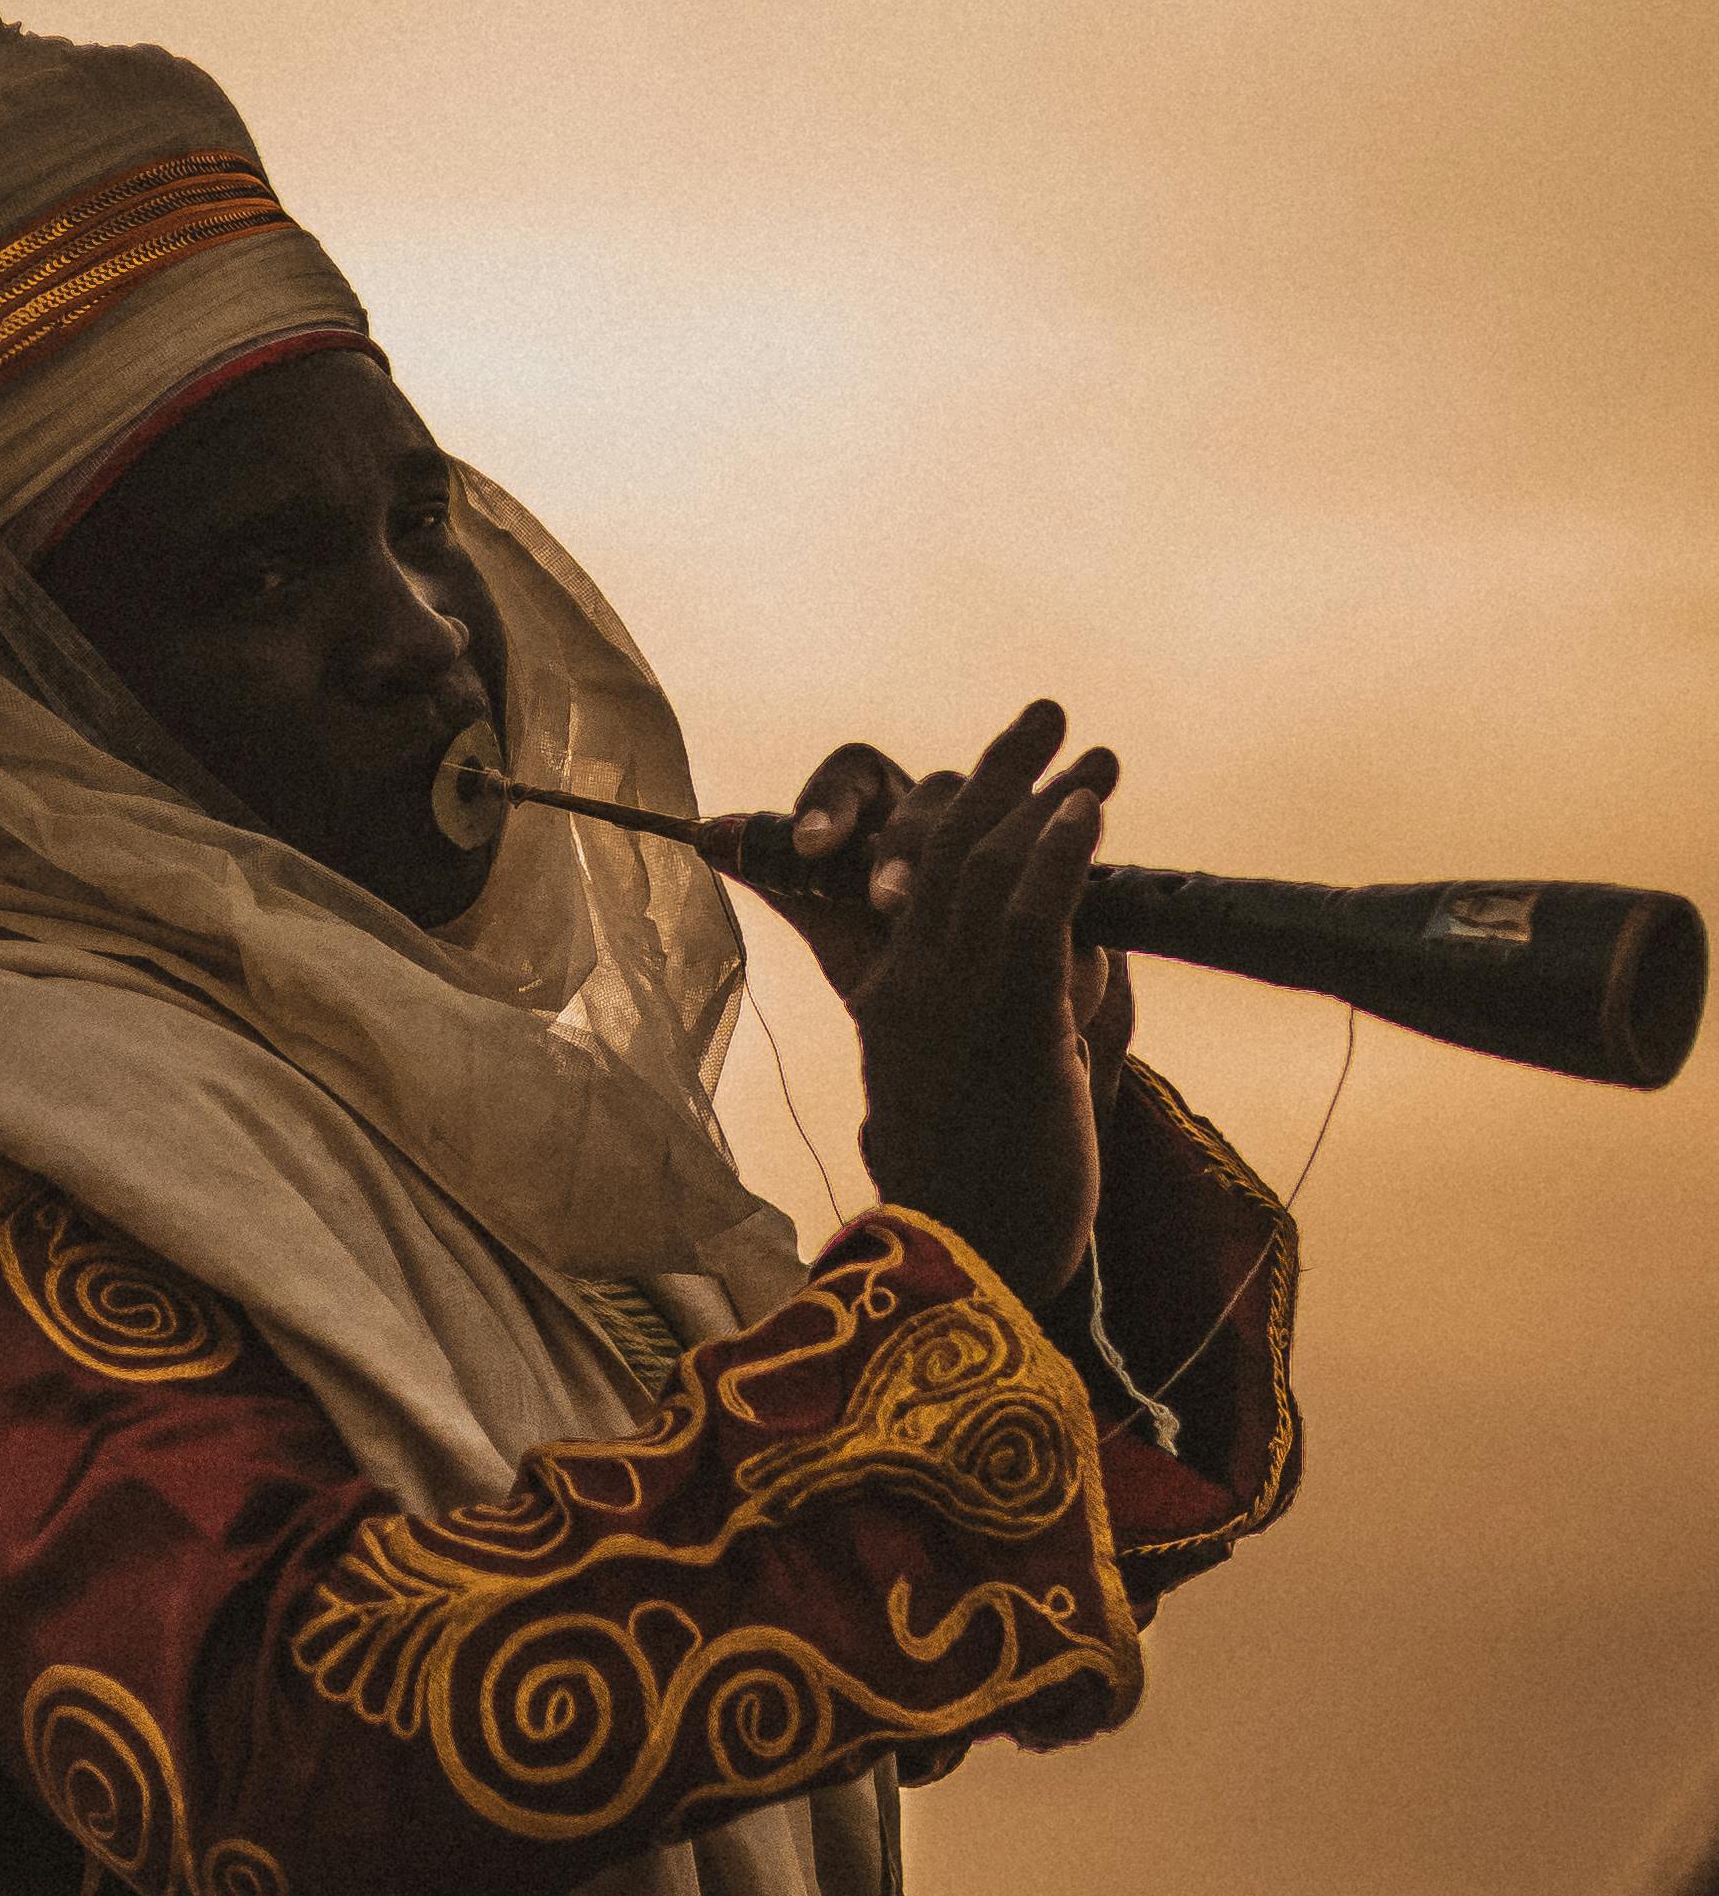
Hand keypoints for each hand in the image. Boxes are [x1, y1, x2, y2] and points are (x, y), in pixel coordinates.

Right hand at [744, 701, 1130, 1305]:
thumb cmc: (983, 1186)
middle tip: (1047, 714)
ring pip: (982, 865)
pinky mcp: (1009, 1029)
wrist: (968, 1271)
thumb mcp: (983, 1077)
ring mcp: (952, 1001)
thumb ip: (1031, 997)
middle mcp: (909, 981)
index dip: (935, 808)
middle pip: (939, 843)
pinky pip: (1027, 918)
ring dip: (1039, 793)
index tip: (999, 771)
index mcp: (890, 992)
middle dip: (997, 771)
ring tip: (1088, 748)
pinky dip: (1057, 855)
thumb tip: (1095, 935)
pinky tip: (1086, 810)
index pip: (895, 869)